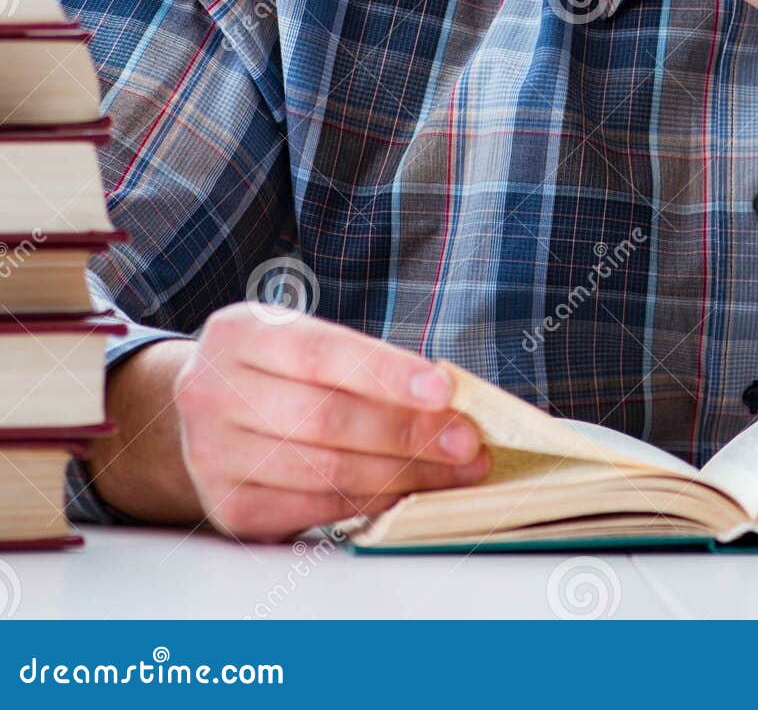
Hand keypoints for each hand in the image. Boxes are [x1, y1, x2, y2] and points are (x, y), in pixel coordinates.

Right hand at [170, 305, 489, 541]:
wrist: (206, 412)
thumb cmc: (278, 370)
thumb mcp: (303, 341)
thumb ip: (363, 362)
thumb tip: (446, 397)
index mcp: (239, 335)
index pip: (321, 352)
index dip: (386, 373)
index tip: (444, 390)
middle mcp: (213, 393)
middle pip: (326, 418)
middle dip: (407, 432)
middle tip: (465, 440)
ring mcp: (213, 456)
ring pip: (325, 470)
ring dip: (401, 474)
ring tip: (453, 470)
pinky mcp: (228, 508)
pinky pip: (312, 509)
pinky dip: (368, 502)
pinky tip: (407, 492)